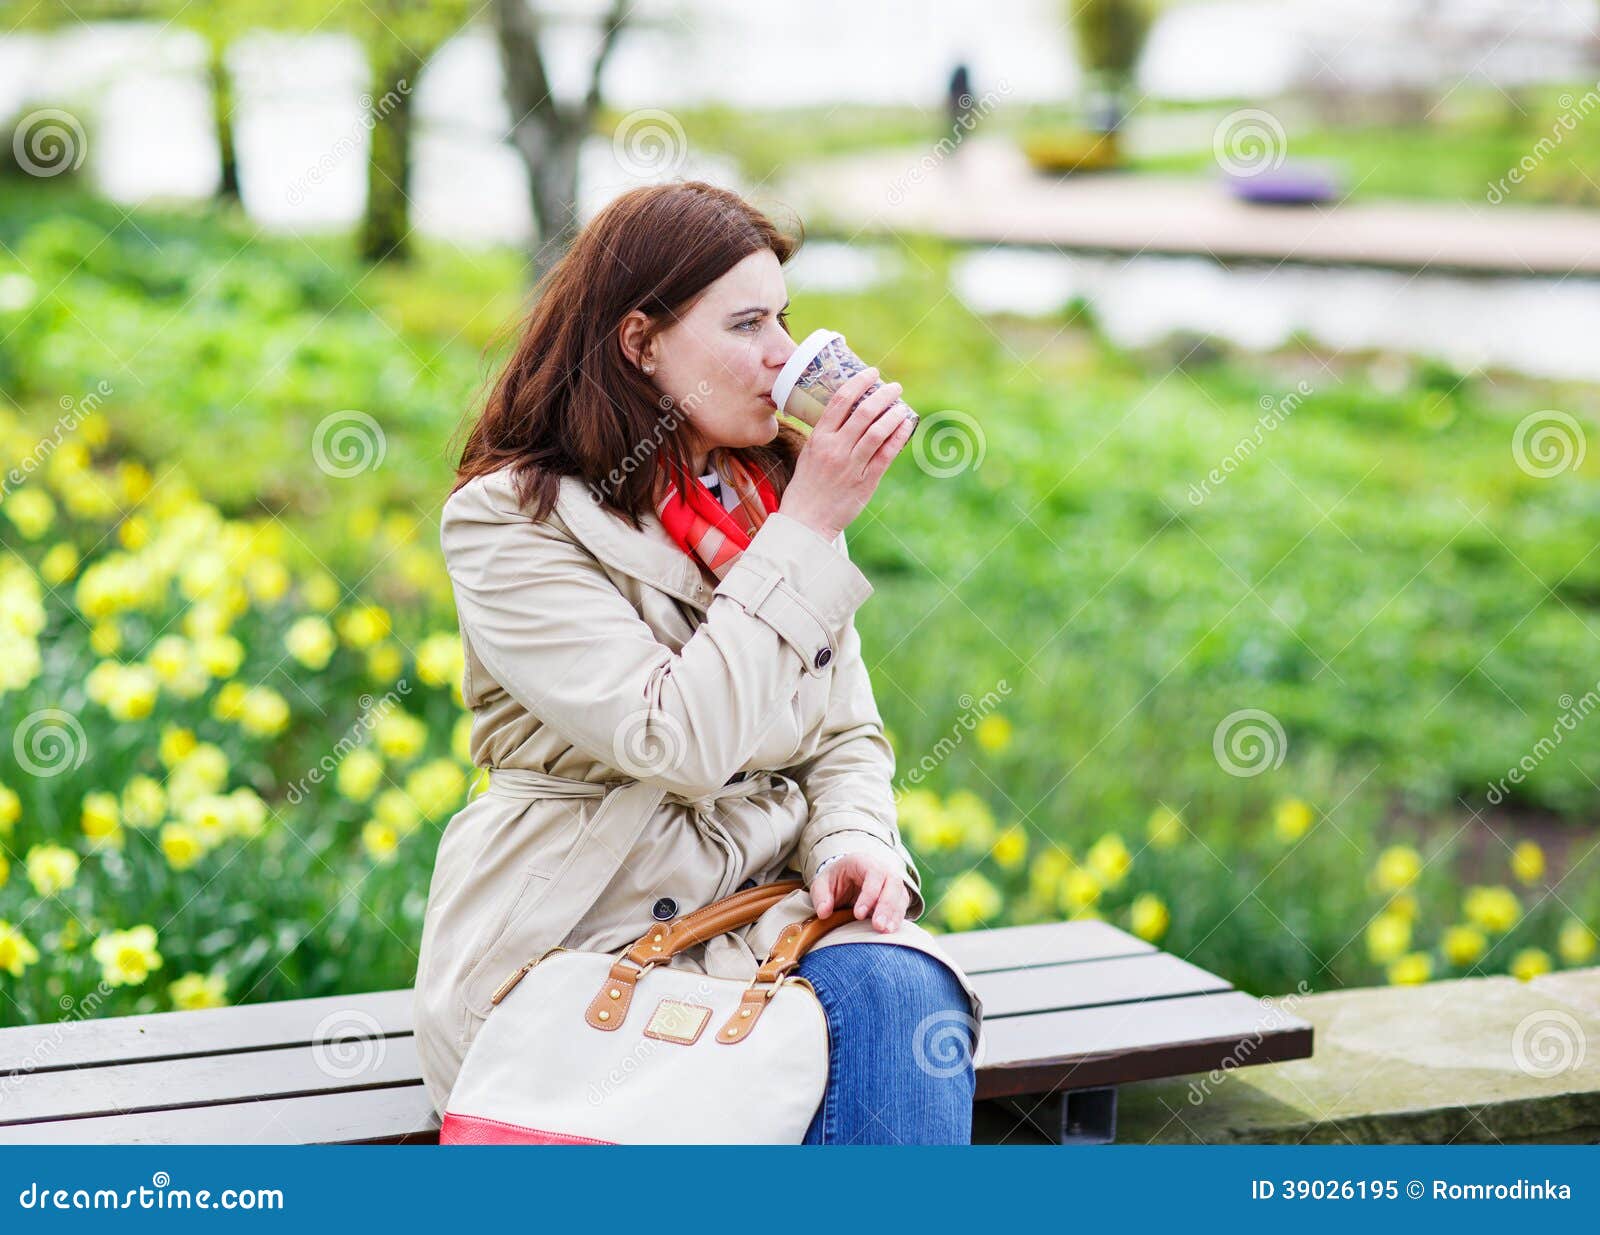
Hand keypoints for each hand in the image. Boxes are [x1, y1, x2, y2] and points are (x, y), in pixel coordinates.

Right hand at [778, 366, 917, 541]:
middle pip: (863, 413)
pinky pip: (886, 455)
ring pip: (878, 432)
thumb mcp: (809, 453)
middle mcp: (835, 449)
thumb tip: (848, 412)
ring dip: (893, 414)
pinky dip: (898, 437)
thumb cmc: (807, 486)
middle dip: (883, 395)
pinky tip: (906, 426)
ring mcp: (851, 466)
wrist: (806, 521)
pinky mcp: (865, 482)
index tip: (872, 372)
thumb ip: (827, 434)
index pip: (840, 401)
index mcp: (819, 438)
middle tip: (894, 387)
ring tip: (902, 406)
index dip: (858, 382)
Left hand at [809, 848, 911, 932]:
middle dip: (886, 905)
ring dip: (895, 914)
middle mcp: (882, 870)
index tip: (858, 914)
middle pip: (893, 883)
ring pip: (901, 895)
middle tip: (878, 926)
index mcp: (863, 862)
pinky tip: (891, 931)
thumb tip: (824, 912)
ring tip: (886, 931)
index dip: (869, 894)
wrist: (845, 879)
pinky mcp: (896, 897)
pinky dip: (897, 918)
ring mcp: (891, 883)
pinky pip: (902, 906)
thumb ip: (820, 896)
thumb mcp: (821, 884)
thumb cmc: (834, 880)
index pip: (873, 873)